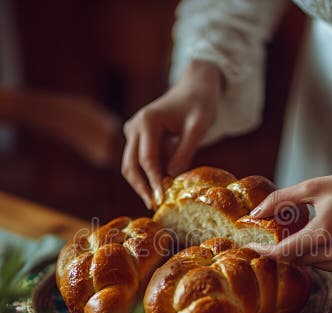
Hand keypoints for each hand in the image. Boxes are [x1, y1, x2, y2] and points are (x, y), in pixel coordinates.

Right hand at [122, 60, 222, 208]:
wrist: (196, 85)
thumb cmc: (201, 102)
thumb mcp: (199, 127)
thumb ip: (185, 151)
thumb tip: (172, 178)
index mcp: (148, 121)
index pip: (147, 160)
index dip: (154, 182)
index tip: (162, 200)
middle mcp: (135, 125)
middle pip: (131, 166)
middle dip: (142, 188)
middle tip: (155, 207)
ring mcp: (134, 131)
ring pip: (132, 165)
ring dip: (144, 183)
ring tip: (159, 201)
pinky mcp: (138, 136)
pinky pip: (140, 160)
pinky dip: (149, 174)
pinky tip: (162, 186)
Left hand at [248, 169, 331, 270]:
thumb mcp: (315, 187)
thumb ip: (282, 200)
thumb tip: (256, 213)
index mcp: (323, 234)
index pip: (283, 253)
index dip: (263, 251)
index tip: (248, 244)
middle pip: (292, 260)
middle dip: (275, 249)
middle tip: (262, 233)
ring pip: (305, 263)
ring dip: (291, 251)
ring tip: (284, 231)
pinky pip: (318, 262)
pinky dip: (307, 252)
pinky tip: (306, 235)